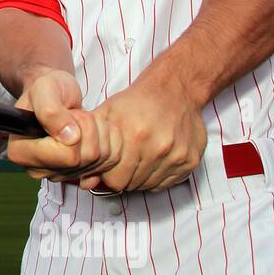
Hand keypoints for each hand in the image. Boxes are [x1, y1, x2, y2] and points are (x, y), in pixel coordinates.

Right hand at [6, 69, 121, 191]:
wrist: (57, 94)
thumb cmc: (47, 89)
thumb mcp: (44, 89)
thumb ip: (51, 111)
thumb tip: (69, 137)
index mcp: (20, 152)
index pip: (66, 156)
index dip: (75, 132)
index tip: (68, 115)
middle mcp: (36, 169)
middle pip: (83, 160)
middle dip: (87, 130)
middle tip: (75, 115)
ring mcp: (58, 174)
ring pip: (98, 160)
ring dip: (97, 133)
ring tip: (82, 119)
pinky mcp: (77, 174)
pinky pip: (108, 162)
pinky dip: (107, 142)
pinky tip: (93, 131)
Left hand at [89, 69, 207, 191]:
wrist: (175, 88)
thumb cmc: (138, 101)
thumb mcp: (107, 113)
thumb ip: (91, 142)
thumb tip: (83, 178)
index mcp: (134, 136)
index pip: (114, 179)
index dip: (107, 175)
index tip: (108, 167)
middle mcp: (158, 147)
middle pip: (132, 184)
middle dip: (123, 177)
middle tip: (122, 164)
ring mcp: (176, 155)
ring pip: (149, 185)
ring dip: (140, 177)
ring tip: (137, 159)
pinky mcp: (190, 160)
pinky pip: (167, 183)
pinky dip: (157, 176)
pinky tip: (152, 161)